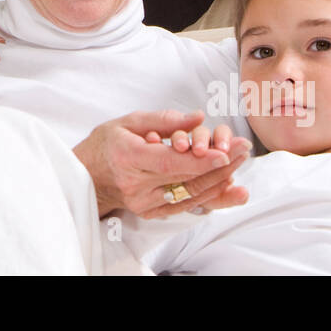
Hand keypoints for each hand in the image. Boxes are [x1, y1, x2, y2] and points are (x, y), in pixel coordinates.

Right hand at [72, 110, 251, 218]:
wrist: (86, 178)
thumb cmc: (104, 144)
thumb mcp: (127, 122)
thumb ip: (163, 120)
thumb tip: (196, 118)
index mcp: (128, 158)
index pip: (170, 162)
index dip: (201, 160)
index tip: (225, 152)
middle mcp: (136, 185)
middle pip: (186, 178)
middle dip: (220, 164)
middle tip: (244, 149)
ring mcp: (144, 203)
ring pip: (190, 195)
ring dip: (219, 179)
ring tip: (240, 162)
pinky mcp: (151, 212)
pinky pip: (185, 205)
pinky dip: (208, 194)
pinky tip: (226, 182)